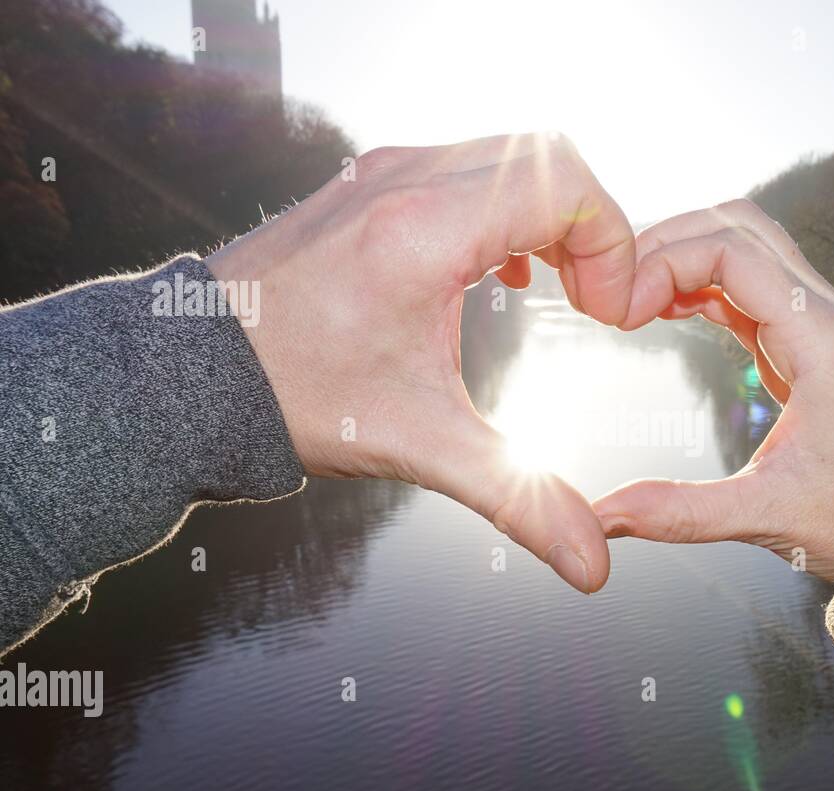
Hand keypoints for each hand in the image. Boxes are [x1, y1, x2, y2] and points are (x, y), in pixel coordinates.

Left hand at [206, 133, 634, 592]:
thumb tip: (594, 566)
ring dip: (553, 216)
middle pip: (550, 157)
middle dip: (593, 229)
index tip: (604, 314)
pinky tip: (503, 271)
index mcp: (424, 231)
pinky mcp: (370, 183)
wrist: (193, 373)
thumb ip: (520, 500)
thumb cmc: (296, 399)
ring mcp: (384, 172)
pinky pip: (470, 166)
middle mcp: (405, 182)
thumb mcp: (422, 447)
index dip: (612, 246)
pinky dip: (510, 207)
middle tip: (591, 301)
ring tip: (559, 287)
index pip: (564, 185)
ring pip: (512, 154)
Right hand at [592, 200, 833, 605]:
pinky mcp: (809, 349)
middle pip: (740, 227)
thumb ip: (680, 513)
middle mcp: (826, 319)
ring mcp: (820, 329)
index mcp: (824, 342)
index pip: (732, 250)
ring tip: (633, 297)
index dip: (664, 262)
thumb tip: (603, 516)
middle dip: (668, 242)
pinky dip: (704, 287)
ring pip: (747, 249)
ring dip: (687, 258)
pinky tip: (669, 312)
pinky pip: (752, 290)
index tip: (620, 310)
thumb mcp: (768, 517)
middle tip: (614, 288)